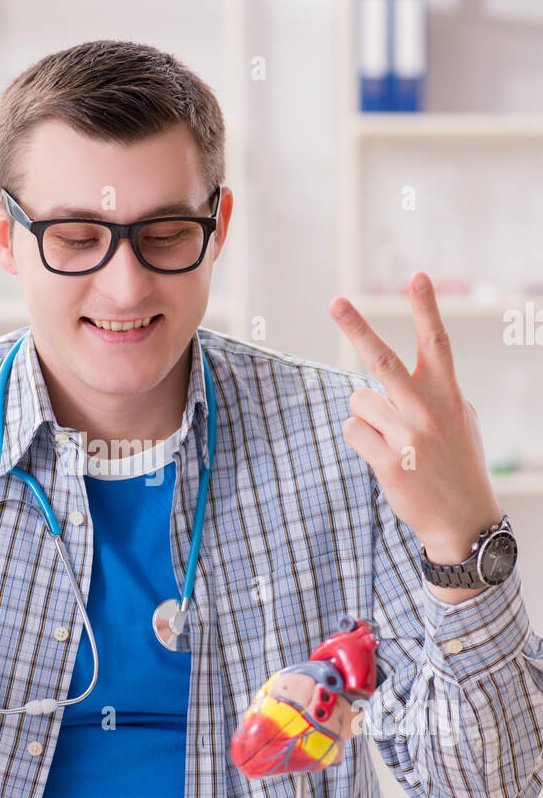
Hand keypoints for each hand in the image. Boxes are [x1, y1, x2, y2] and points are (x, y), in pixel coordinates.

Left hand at [328, 272, 501, 570]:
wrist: (463, 519)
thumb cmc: (457, 463)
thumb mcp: (459, 420)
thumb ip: (433, 393)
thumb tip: (397, 379)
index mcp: (449, 394)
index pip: (436, 343)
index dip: (426, 308)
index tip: (417, 277)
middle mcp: (428, 410)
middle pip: (383, 361)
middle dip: (357, 329)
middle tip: (335, 302)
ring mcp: (408, 436)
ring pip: (359, 401)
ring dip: (367, 416)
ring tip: (393, 440)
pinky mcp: (389, 461)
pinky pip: (352, 431)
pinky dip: (360, 439)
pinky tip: (384, 456)